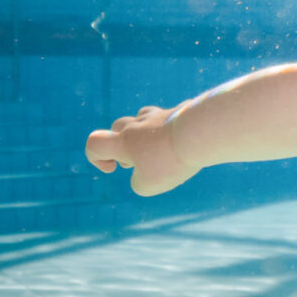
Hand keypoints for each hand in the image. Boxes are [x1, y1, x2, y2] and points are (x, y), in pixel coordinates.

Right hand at [85, 105, 199, 196]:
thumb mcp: (149, 185)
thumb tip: (146, 172)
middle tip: (139, 161)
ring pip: (142, 119)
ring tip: (161, 150)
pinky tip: (184, 143)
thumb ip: (139, 182)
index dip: (97, 158)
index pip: (94, 142)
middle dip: (123, 145)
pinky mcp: (180, 112)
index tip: (115, 168)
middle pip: (118, 127)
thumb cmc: (171, 160)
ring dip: (145, 135)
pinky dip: (170, 132)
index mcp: (124, 141)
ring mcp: (160, 115)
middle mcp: (138, 125)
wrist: (202, 132)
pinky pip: (168, 119)